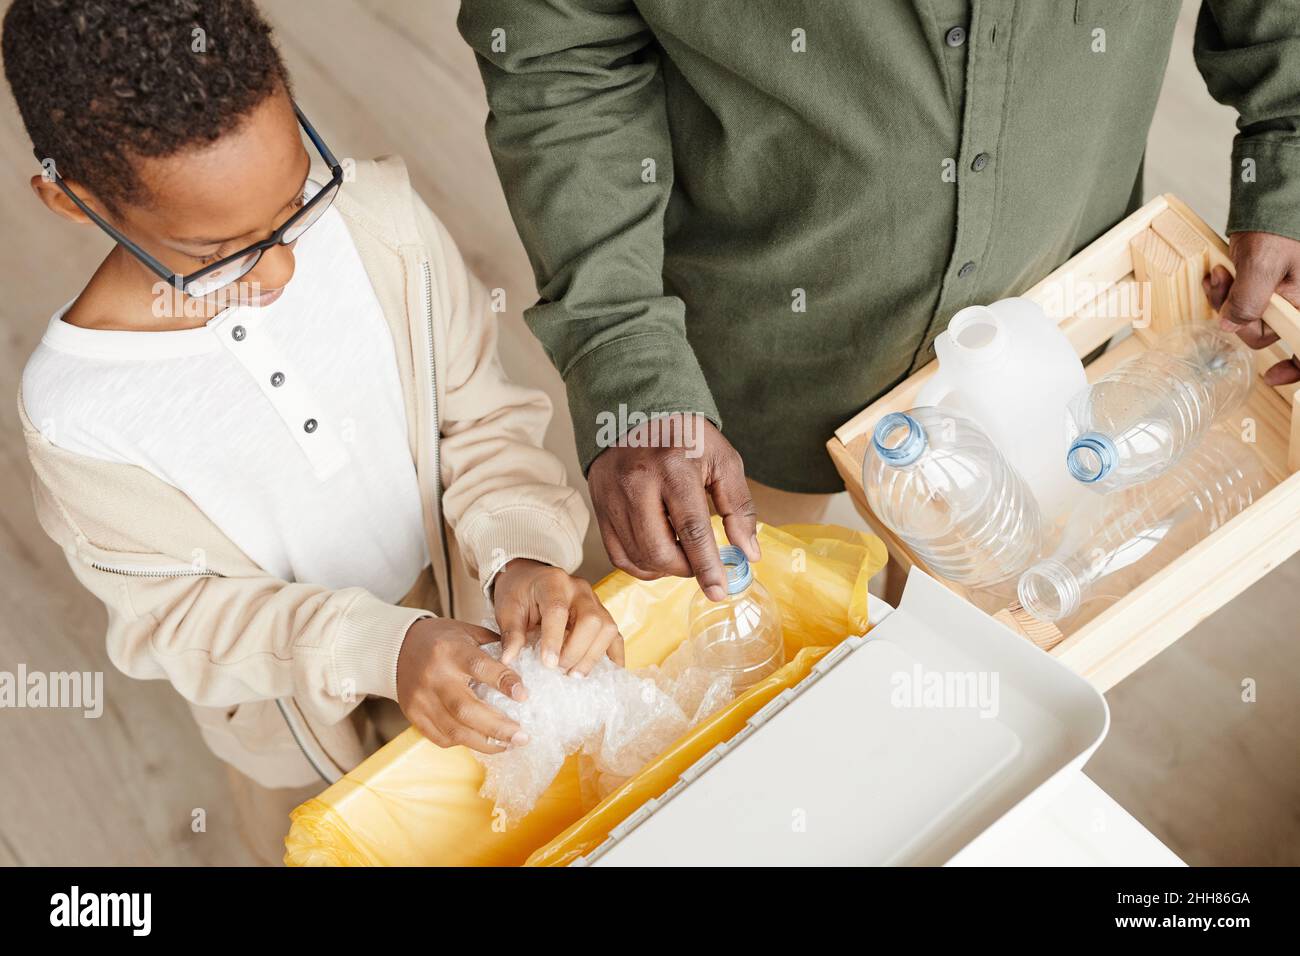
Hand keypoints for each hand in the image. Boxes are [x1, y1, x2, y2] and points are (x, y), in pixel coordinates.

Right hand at [396, 617, 527, 753]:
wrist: (399, 647)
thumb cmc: (442, 639)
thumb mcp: (469, 631)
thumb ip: (496, 647)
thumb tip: (528, 664)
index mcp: (450, 650)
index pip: (480, 667)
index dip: (504, 682)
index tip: (524, 696)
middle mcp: (434, 676)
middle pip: (467, 709)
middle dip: (499, 728)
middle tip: (523, 736)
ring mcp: (421, 699)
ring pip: (455, 730)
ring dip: (486, 743)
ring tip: (509, 745)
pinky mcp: (414, 715)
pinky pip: (442, 738)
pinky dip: (465, 743)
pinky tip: (484, 742)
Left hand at [492, 559, 624, 674]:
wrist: (529, 579)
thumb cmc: (518, 593)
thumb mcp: (507, 609)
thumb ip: (511, 633)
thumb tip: (509, 660)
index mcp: (553, 583)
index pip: (558, 611)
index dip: (554, 639)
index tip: (548, 664)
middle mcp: (579, 590)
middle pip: (591, 620)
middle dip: (576, 650)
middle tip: (559, 669)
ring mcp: (595, 601)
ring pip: (607, 628)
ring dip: (593, 656)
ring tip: (574, 674)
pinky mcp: (602, 614)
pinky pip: (615, 634)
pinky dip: (614, 655)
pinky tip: (607, 672)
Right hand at [587, 415, 759, 601]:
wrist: (638, 411)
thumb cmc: (686, 437)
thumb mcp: (723, 461)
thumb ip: (739, 507)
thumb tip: (749, 554)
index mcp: (673, 467)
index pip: (692, 530)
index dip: (707, 566)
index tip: (720, 591)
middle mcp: (637, 483)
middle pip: (659, 550)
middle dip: (686, 569)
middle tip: (703, 566)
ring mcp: (613, 497)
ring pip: (638, 557)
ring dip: (665, 569)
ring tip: (683, 557)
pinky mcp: (600, 508)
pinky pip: (617, 555)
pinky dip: (641, 566)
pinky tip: (659, 559)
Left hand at [1204, 230, 1299, 383]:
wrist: (1272, 198)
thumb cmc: (1278, 227)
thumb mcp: (1262, 266)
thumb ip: (1249, 303)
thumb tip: (1232, 328)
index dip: (1295, 368)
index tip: (1272, 376)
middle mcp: (1296, 301)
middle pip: (1264, 330)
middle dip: (1238, 315)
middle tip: (1225, 287)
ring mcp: (1280, 293)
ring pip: (1247, 315)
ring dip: (1227, 299)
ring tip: (1220, 274)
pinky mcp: (1264, 284)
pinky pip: (1242, 298)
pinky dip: (1227, 290)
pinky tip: (1220, 273)